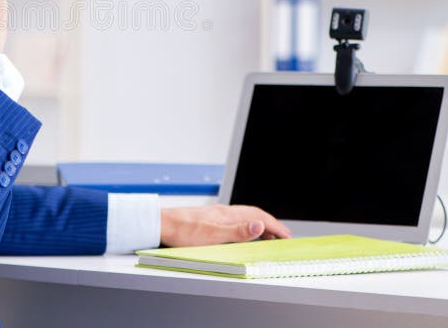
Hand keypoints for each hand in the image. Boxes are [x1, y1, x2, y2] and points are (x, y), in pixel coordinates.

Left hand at [159, 204, 290, 246]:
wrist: (161, 225)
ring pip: (244, 217)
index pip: (258, 216)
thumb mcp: (212, 235)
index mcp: (227, 214)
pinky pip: (234, 221)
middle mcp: (223, 212)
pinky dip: (245, 227)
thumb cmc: (182, 230)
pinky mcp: (208, 220)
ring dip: (258, 225)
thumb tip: (259, 226)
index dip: (274, 225)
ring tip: (267, 236)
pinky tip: (242, 234)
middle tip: (282, 235)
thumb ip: (237, 231)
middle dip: (270, 224)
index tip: (287, 235)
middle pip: (253, 215)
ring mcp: (216, 215)